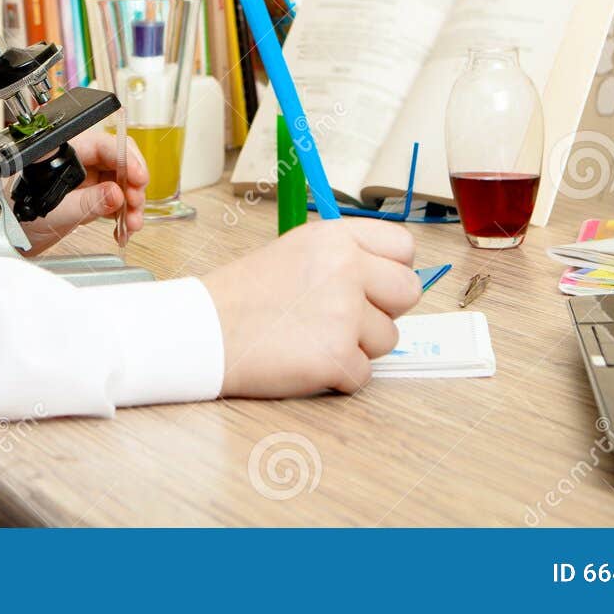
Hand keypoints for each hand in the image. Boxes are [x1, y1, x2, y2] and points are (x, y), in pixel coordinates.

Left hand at [16, 127, 147, 254]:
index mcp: (61, 151)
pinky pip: (112, 198)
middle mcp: (74, 160)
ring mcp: (81, 177)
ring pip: (119, 181)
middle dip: (132, 184)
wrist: (1, 237)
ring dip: (131, 202)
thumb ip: (85, 203)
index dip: (126, 159)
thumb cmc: (10, 215)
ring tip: (132, 222)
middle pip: (117, 161)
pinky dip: (122, 212)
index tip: (139, 178)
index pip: (103, 144)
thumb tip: (115, 195)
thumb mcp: (52, 212)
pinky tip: (123, 227)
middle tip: (136, 204)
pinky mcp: (84, 194)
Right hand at [200, 218, 420, 397]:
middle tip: (345, 316)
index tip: (375, 283)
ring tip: (313, 336)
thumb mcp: (296, 251)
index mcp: (336, 238)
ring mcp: (344, 314)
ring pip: (388, 339)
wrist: (205, 331)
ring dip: (357, 345)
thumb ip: (345, 258)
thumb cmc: (245, 295)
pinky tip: (306, 359)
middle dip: (384, 309)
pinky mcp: (337, 357)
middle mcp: (346, 269)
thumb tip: (390, 279)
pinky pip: (364, 374)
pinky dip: (338, 375)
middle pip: (408, 292)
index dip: (393, 268)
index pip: (403, 245)